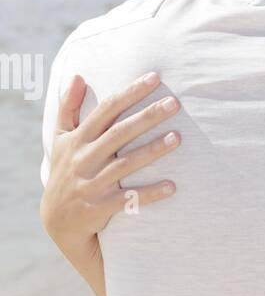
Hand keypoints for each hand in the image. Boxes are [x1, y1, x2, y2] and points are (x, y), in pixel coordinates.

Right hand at [40, 72, 179, 262]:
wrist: (57, 219)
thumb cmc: (64, 171)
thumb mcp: (60, 139)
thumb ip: (67, 107)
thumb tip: (77, 76)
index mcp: (78, 139)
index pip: (106, 110)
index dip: (130, 93)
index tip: (154, 78)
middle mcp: (84, 159)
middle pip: (120, 133)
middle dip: (147, 116)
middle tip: (174, 103)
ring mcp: (92, 184)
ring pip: (126, 164)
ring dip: (152, 151)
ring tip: (177, 138)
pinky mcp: (101, 207)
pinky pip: (128, 199)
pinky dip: (150, 193)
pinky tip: (172, 186)